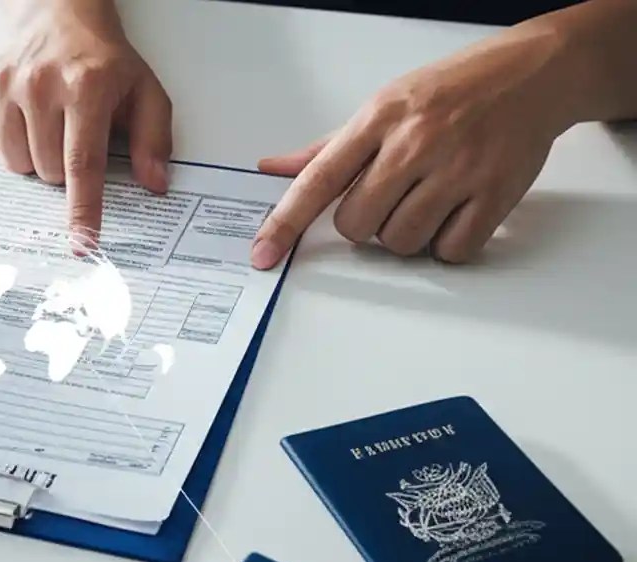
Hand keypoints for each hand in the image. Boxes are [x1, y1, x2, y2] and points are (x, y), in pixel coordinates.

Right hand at [0, 0, 171, 252]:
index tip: (83, 241)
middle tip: (73, 136)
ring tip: (49, 125)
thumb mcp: (145, 92)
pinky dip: (5, 142)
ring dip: (34, 157)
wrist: (59, 16)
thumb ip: (154, 139)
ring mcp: (5, 84)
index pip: (83, 163)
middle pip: (47, 171)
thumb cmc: (103, 62)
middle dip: (63, 169)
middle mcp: (41, 84)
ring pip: (15, 163)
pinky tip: (22, 117)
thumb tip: (154, 182)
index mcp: (87, 87)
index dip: (84, 208)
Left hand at [251, 22, 576, 268]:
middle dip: (365, 222)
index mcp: (379, 119)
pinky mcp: (495, 193)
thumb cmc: (452, 90)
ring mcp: (458, 169)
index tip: (263, 253)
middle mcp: (416, 143)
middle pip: (357, 224)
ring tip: (427, 198)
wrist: (532, 74)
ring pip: (401, 242)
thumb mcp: (384, 105)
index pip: (318, 180)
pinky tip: (455, 211)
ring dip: (406, 234)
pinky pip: (451, 250)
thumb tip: (273, 168)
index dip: (285, 222)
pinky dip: (447, 243)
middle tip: (390, 195)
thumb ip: (327, 148)